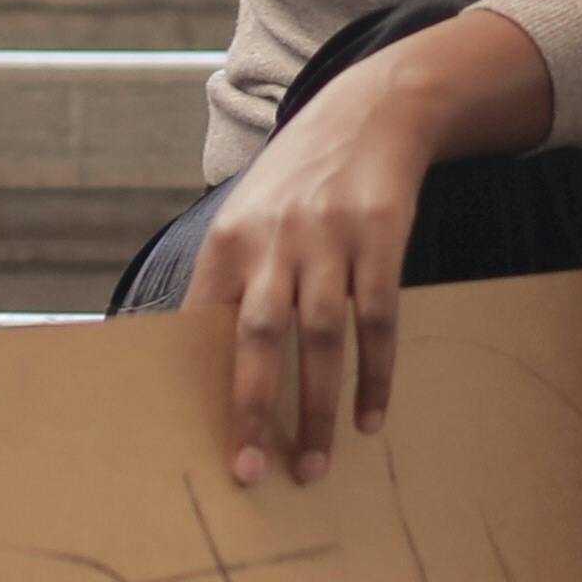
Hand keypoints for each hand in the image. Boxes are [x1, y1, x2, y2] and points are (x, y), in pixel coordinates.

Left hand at [201, 70, 441, 486]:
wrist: (370, 110)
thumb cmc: (300, 179)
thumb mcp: (251, 214)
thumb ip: (234, 279)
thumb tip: (208, 357)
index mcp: (229, 240)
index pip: (206, 324)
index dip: (203, 384)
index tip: (202, 437)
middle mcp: (274, 238)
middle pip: (259, 335)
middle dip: (253, 407)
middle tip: (252, 471)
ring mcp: (329, 237)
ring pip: (320, 336)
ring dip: (317, 407)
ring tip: (315, 464)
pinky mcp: (380, 235)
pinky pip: (377, 319)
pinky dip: (376, 373)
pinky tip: (372, 416)